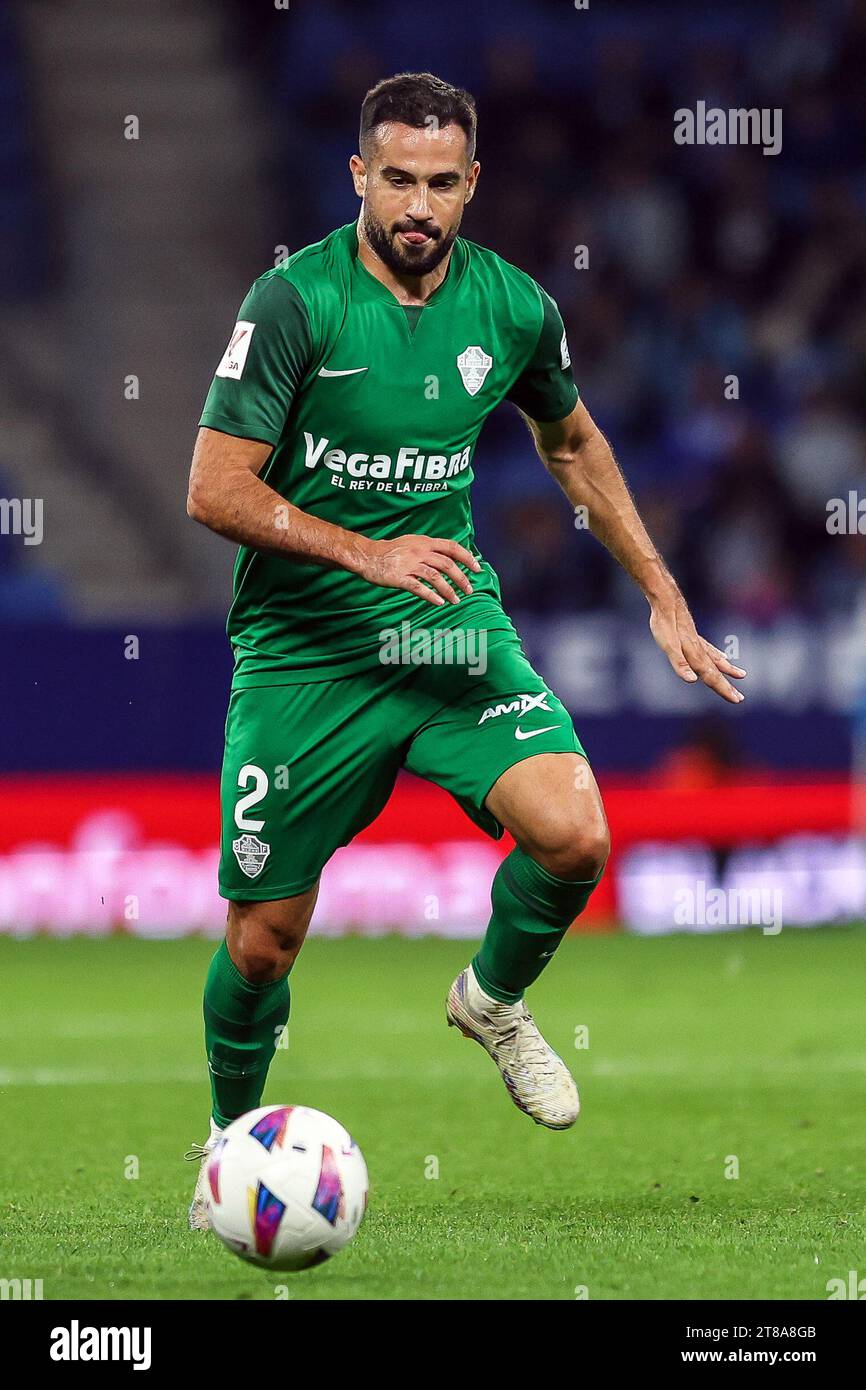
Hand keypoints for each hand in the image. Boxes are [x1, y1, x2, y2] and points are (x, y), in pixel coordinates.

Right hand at [355, 534, 481, 606]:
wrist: (367, 555)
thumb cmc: (390, 551)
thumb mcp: (412, 543)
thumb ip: (429, 548)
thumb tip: (448, 555)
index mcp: (425, 542)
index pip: (452, 547)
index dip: (467, 558)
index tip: (477, 569)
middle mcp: (420, 552)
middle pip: (447, 565)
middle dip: (461, 578)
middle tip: (469, 590)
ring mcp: (410, 564)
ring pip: (436, 578)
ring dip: (449, 590)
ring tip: (456, 600)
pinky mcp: (400, 578)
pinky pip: (419, 588)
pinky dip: (431, 596)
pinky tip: (439, 603)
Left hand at [650, 595, 745, 703]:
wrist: (667, 601)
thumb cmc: (665, 624)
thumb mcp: (668, 646)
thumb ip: (680, 664)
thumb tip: (692, 680)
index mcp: (695, 655)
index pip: (712, 676)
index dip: (723, 689)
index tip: (737, 700)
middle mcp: (700, 650)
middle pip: (716, 671)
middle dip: (727, 686)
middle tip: (740, 699)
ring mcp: (698, 643)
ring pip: (716, 660)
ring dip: (728, 670)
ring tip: (741, 675)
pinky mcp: (694, 636)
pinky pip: (710, 650)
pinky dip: (718, 656)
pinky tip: (724, 658)